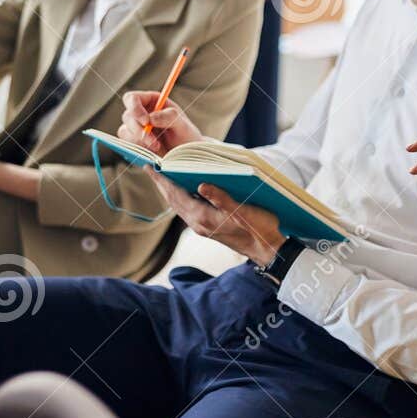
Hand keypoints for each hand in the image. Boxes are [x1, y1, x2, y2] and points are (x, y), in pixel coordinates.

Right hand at [119, 91, 202, 155]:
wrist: (187, 155)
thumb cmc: (186, 136)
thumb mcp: (182, 125)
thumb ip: (169, 117)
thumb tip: (150, 118)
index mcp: (152, 101)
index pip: (132, 98)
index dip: (135, 108)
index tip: (146, 122)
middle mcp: (141, 113)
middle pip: (127, 116)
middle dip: (139, 131)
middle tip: (154, 143)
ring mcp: (136, 128)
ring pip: (125, 132)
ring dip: (139, 141)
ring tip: (158, 148)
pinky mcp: (134, 142)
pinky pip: (127, 144)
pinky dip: (138, 149)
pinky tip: (152, 152)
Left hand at [148, 174, 283, 265]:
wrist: (267, 250)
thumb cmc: (258, 229)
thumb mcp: (242, 210)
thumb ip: (221, 198)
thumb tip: (202, 185)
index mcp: (203, 217)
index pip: (176, 195)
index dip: (162, 180)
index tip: (149, 167)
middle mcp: (198, 224)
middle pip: (173, 201)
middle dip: (161, 184)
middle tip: (149, 168)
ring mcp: (202, 227)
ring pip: (179, 206)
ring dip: (169, 191)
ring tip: (162, 176)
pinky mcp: (208, 228)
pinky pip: (188, 210)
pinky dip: (180, 197)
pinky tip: (183, 190)